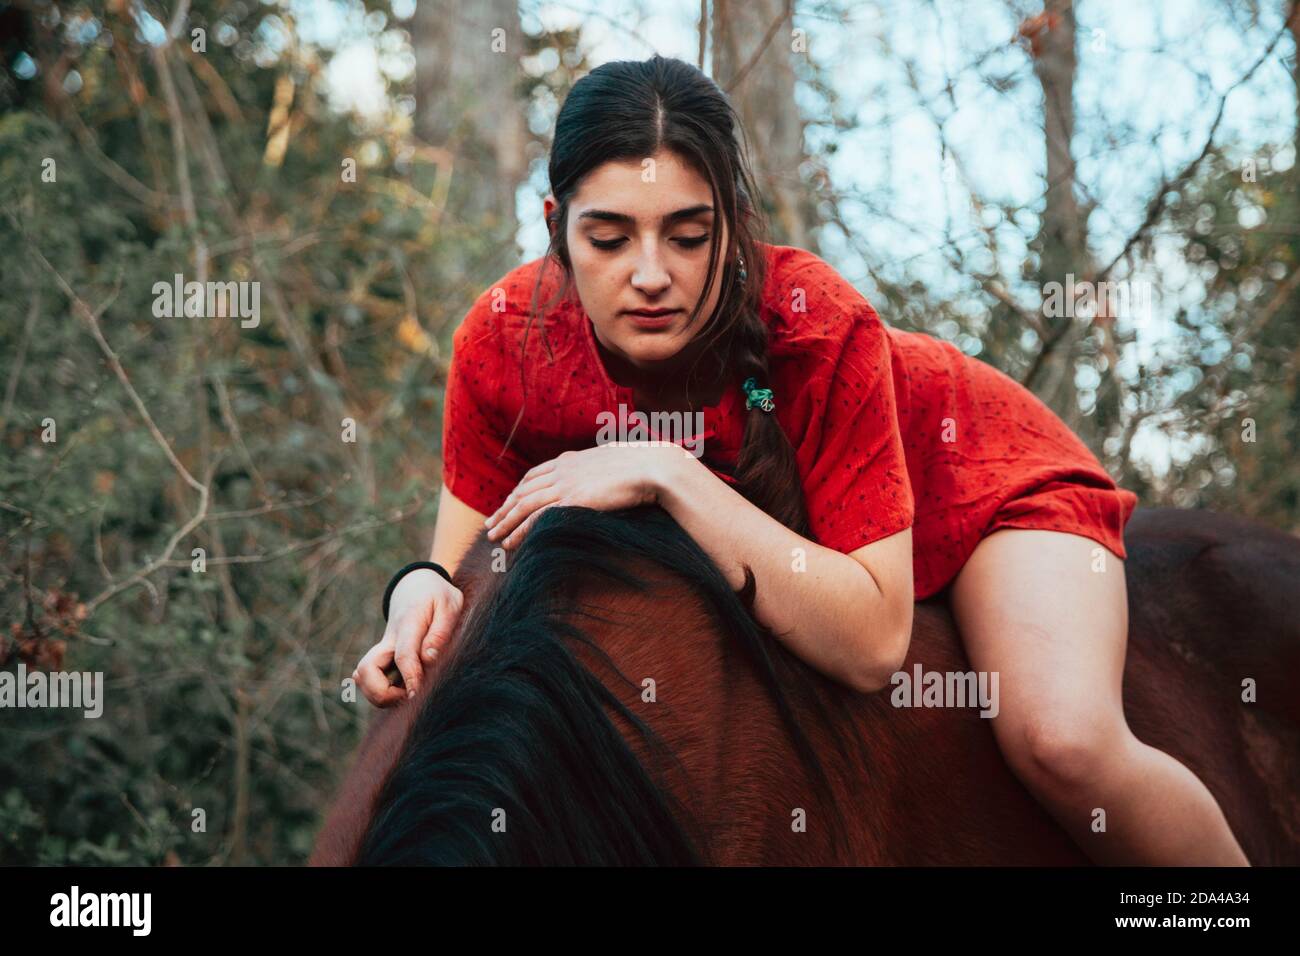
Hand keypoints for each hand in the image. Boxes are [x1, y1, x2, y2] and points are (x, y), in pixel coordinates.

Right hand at [352, 569, 464, 706]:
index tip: (417, 695)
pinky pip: (368, 678)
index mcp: (408, 624)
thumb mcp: (449, 605)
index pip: (404, 655)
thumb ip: (441, 632)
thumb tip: (429, 658)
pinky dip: (377, 691)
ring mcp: (382, 649)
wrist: (416, 586)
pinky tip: (400, 689)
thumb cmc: (438, 597)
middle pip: (367, 671)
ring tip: (407, 693)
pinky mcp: (382, 657)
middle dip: (383, 693)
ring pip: (362, 678)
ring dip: (379, 695)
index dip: (411, 678)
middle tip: (411, 695)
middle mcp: (389, 639)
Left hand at [484, 443, 683, 548]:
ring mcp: (566, 484)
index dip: (517, 491)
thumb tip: (599, 480)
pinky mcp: (572, 500)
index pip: (533, 475)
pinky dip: (520, 531)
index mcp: (571, 459)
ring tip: (494, 538)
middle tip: (490, 524)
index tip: (507, 503)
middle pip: (522, 491)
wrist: (653, 466)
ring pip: (524, 506)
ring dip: (506, 523)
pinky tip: (511, 542)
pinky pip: (537, 518)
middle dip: (504, 509)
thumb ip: (598, 471)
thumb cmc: (642, 466)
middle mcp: (562, 470)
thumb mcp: (613, 463)